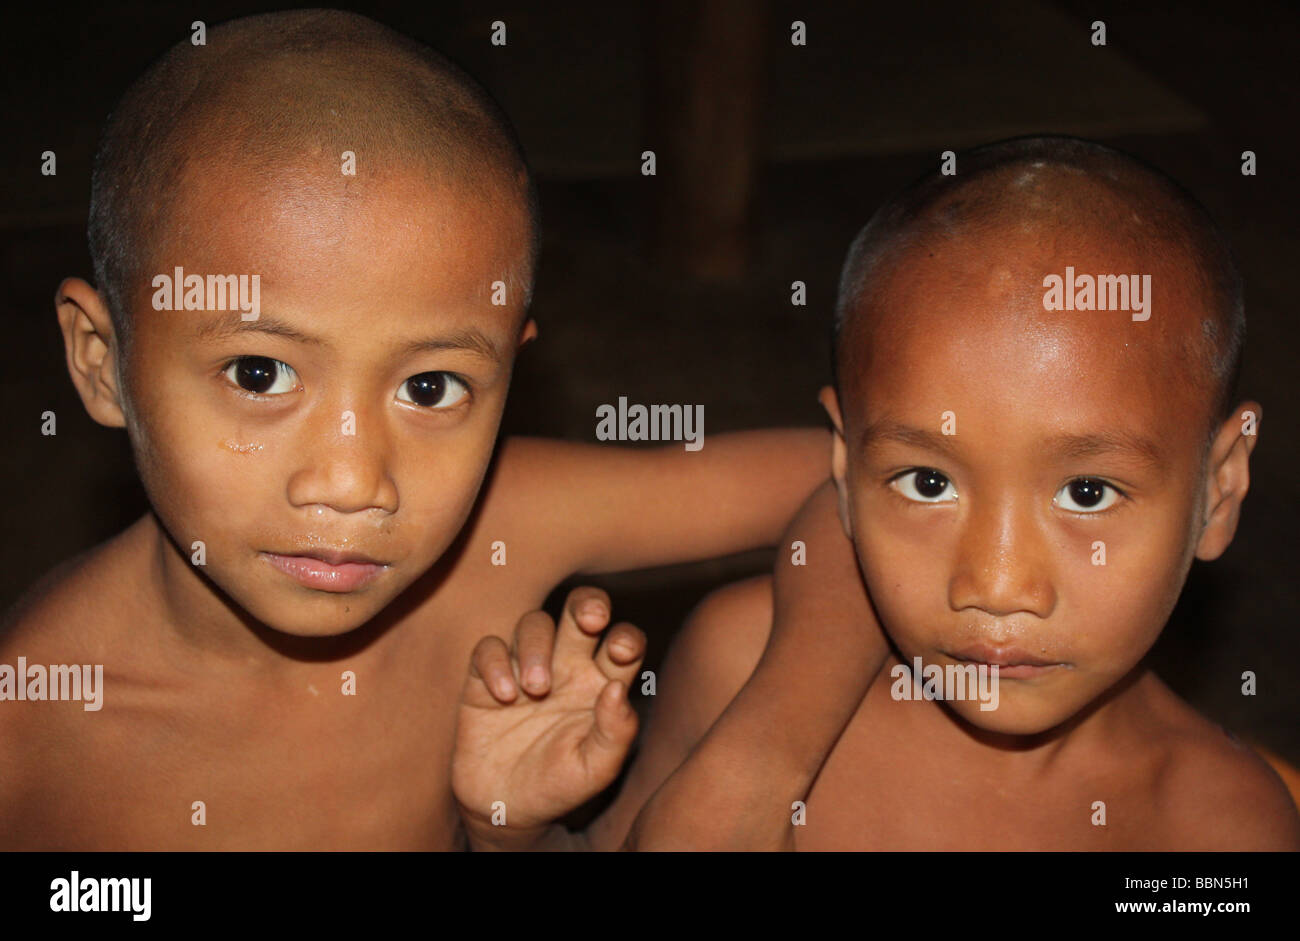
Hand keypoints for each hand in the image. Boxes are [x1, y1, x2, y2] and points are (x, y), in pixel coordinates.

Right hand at [453, 587, 645, 849]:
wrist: (507, 809)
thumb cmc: (560, 786)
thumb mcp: (596, 769)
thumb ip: (616, 732)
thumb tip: (618, 688)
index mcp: (601, 683)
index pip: (622, 642)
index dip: (626, 637)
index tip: (620, 652)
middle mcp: (567, 666)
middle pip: (580, 612)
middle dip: (588, 604)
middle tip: (590, 619)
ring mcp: (525, 667)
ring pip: (534, 624)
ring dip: (537, 646)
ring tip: (535, 688)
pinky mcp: (486, 678)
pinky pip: (489, 648)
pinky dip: (496, 663)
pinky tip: (504, 696)